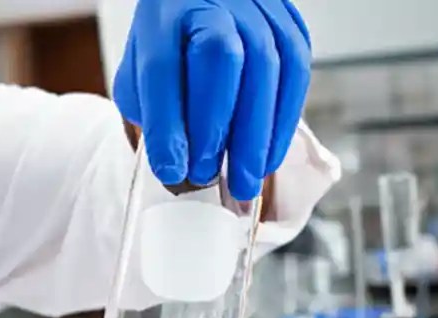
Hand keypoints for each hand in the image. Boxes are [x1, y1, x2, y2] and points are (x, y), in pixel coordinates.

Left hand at [114, 0, 311, 199]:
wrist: (204, 8)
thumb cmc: (169, 50)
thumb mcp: (142, 78)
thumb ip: (153, 116)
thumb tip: (177, 172)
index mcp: (162, 16)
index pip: (161, 67)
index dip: (167, 124)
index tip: (171, 169)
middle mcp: (210, 1)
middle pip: (220, 57)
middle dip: (215, 128)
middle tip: (209, 176)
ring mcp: (255, 6)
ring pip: (267, 65)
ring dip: (256, 135)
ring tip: (245, 180)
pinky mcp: (289, 20)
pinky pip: (296, 70)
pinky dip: (284, 122)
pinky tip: (268, 157)